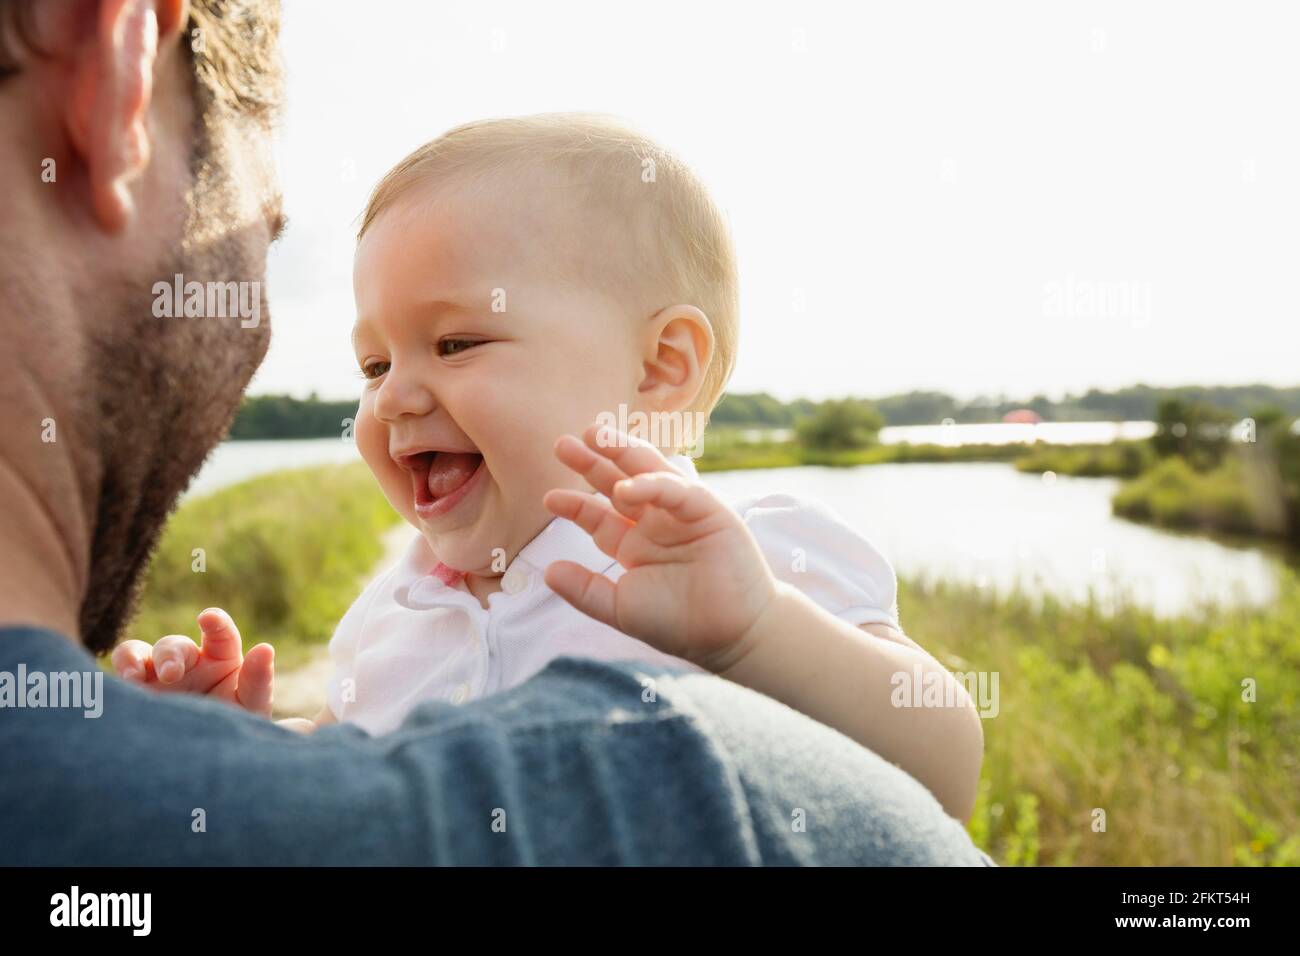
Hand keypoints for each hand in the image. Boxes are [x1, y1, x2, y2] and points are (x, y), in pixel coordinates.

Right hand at [110, 608, 274, 717]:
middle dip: (170, 655)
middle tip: (171, 674)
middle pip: (173, 645)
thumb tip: (265, 648)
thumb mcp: (251, 707)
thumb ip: (258, 680)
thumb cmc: (236, 728)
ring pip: (136, 653)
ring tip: (134, 678)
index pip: (219, 634)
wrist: (205, 766)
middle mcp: (186, 662)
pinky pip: (115, 677)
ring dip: (132, 661)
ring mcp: (154, 677)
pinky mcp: (131, 694)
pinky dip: (113, 677)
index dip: (215, 623)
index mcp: (221, 659)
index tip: (208, 618)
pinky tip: (117, 690)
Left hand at [542, 423, 779, 671]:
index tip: (550, 498)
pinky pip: (675, 490)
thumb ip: (585, 591)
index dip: (574, 505)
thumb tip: (548, 572)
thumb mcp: (621, 608)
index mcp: (633, 546)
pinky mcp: (707, 510)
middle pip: (617, 483)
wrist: (730, 635)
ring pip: (647, 473)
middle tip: (563, 443)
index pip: (598, 516)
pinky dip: (651, 484)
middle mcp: (654, 524)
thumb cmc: (679, 624)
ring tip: (593, 435)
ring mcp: (680, 514)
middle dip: (592, 462)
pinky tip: (625, 487)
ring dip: (621, 452)